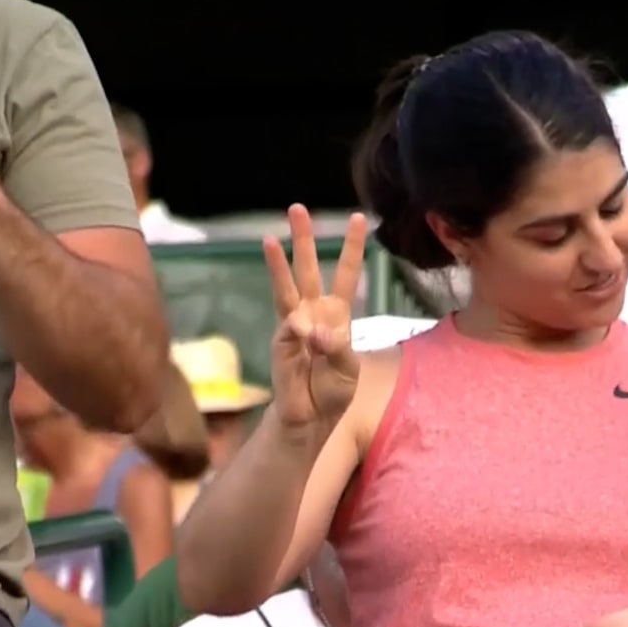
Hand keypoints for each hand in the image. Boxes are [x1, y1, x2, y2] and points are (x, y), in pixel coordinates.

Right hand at [264, 205, 369, 428]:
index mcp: (337, 314)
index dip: (352, 247)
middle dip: (302, 239)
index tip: (360, 218)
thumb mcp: (349, 368)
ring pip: (285, 288)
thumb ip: (338, 348)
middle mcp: (313, 313)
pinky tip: (307, 338)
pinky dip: (299, 332)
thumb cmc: (333, 390)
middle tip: (297, 208)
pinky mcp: (280, 344)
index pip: (345, 274)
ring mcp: (293, 326)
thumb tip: (314, 331)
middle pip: (307, 269)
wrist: (312, 418)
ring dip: (277, 265)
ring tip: (268, 238)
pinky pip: (290, 329)